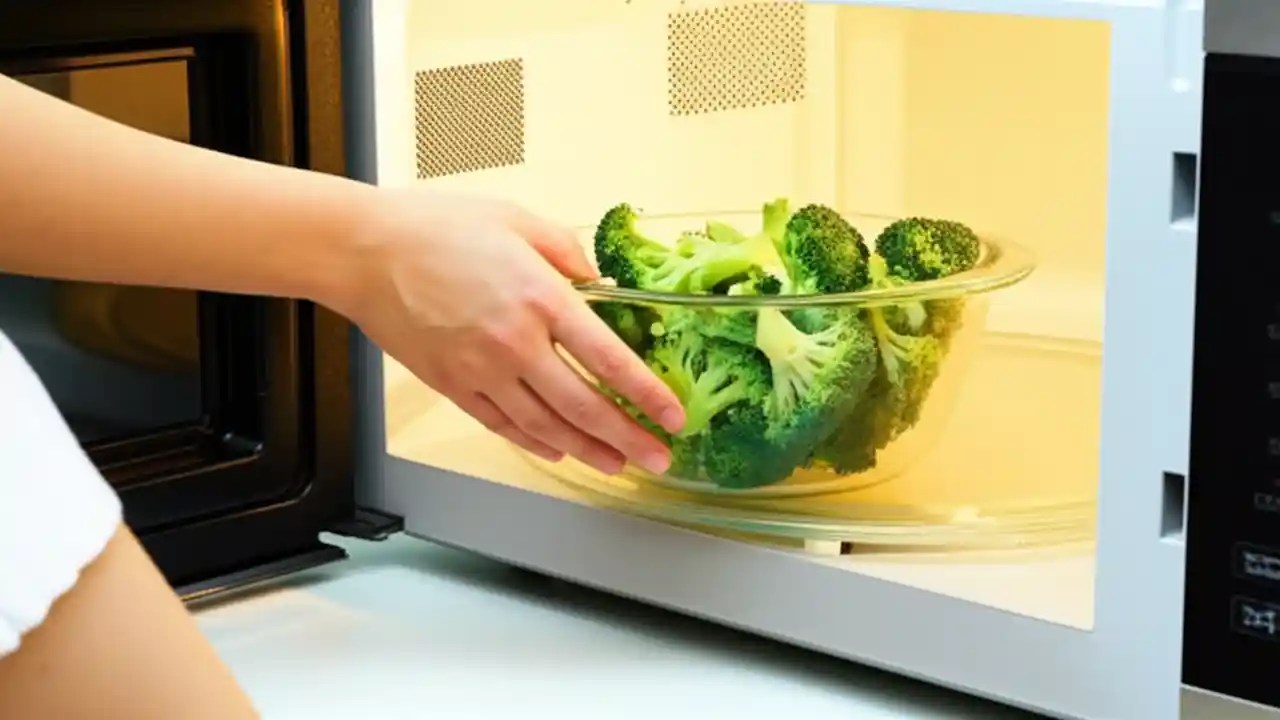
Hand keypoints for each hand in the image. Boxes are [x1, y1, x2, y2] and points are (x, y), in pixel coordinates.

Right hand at [342, 188, 683, 474]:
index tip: (672, 415)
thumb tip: (600, 283)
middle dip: (629, 437)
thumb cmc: (436, 227)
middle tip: (658, 457)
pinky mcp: (452, 385)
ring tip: (617, 463)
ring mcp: (481, 370)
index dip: (648, 394)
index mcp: (540, 297)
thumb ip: (567, 252)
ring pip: (545, 426)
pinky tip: (558, 449)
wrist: (364, 250)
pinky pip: (502, 425)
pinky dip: (534, 442)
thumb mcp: (517, 220)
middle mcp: (515, 342)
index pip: (609, 359)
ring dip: (587, 449)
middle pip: (584, 405)